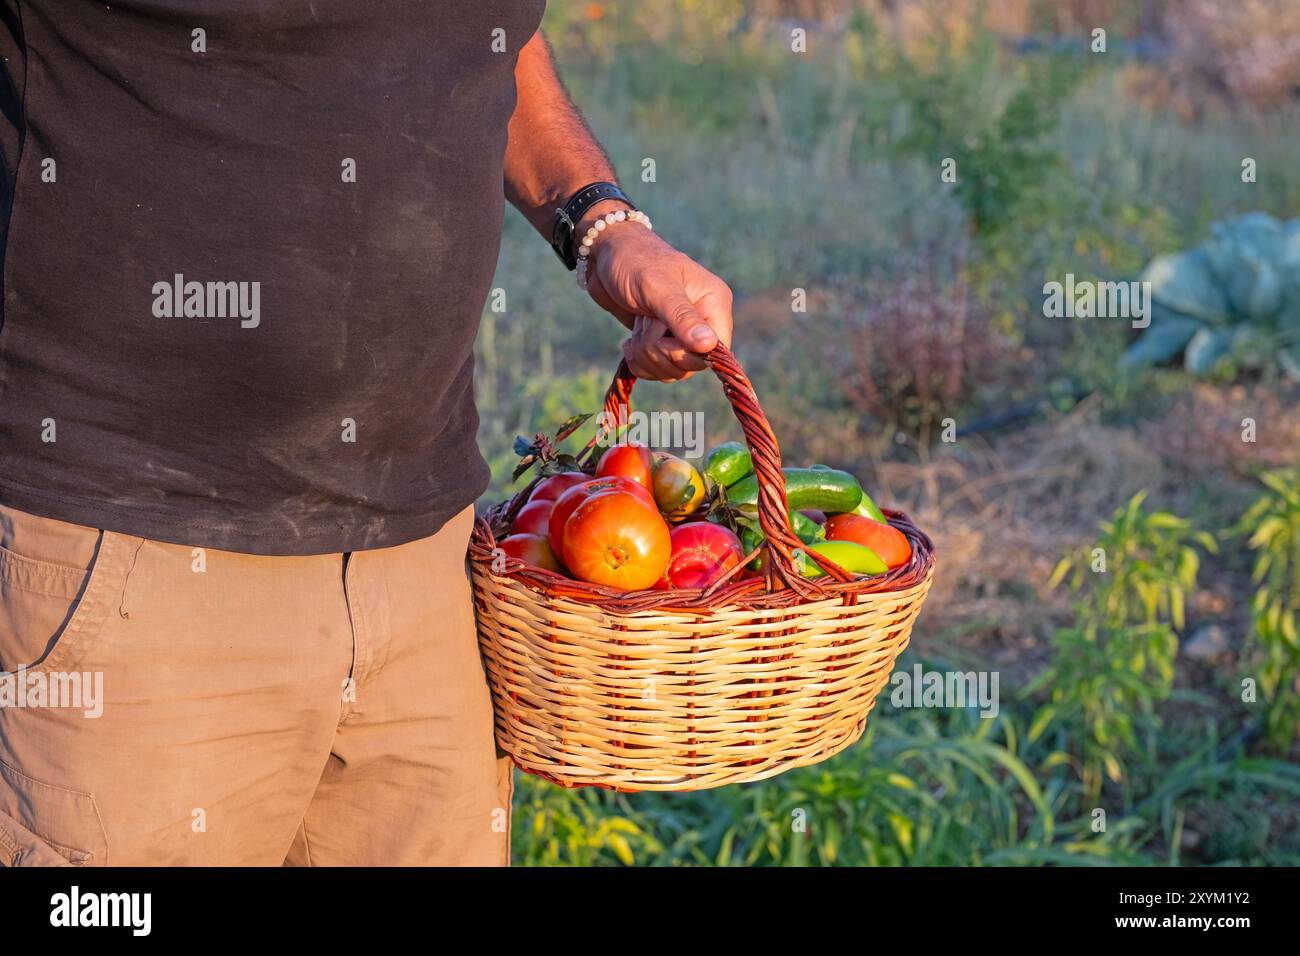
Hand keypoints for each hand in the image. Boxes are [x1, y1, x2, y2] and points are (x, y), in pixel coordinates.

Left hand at [582, 217, 733, 381]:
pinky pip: (659, 370)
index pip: (717, 350)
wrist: (603, 255)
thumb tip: (709, 346)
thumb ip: (682, 317)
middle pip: (692, 364)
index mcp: (713, 302)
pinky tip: (629, 343)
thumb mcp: (657, 287)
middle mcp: (703, 319)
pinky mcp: (662, 341)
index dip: (686, 354)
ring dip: (647, 357)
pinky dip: (640, 362)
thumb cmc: (633, 260)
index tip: (661, 339)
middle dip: (660, 353)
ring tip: (635, 330)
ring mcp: (682, 333)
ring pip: (674, 371)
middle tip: (643, 325)